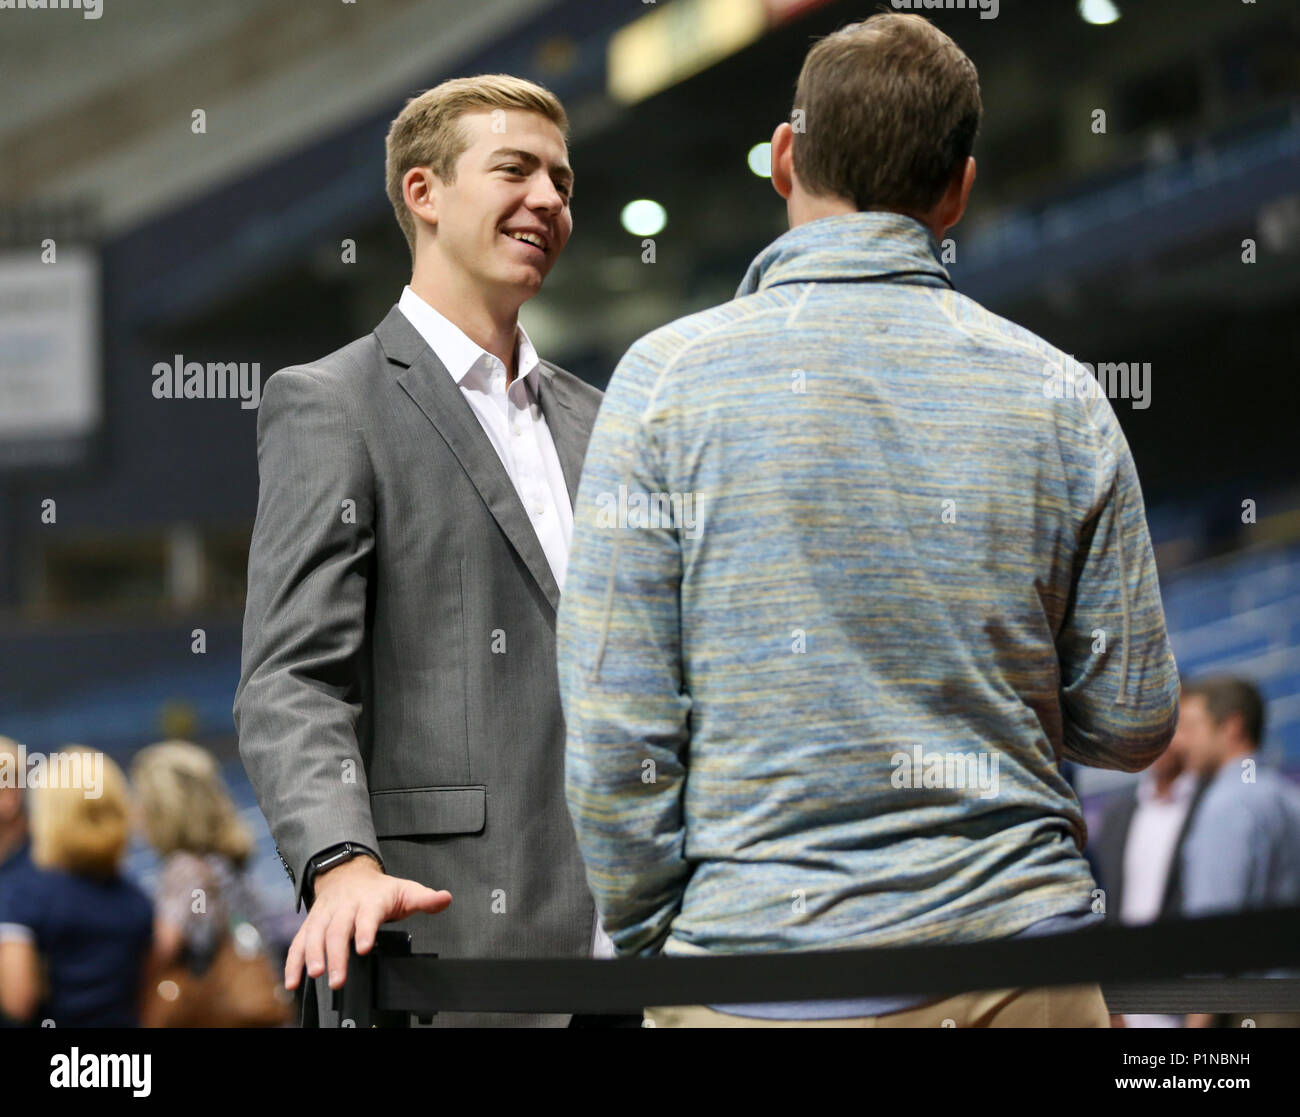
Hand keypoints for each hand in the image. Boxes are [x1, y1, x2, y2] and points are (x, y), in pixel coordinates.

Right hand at [284, 855, 451, 990]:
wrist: (349, 873)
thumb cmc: (379, 889)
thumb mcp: (406, 890)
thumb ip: (425, 900)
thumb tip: (445, 899)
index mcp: (370, 900)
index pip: (368, 915)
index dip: (365, 930)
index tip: (364, 946)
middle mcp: (344, 907)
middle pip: (337, 930)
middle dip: (336, 954)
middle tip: (337, 978)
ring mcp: (325, 915)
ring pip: (315, 935)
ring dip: (312, 956)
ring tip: (314, 975)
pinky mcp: (311, 924)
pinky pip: (298, 942)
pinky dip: (293, 962)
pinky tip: (292, 981)